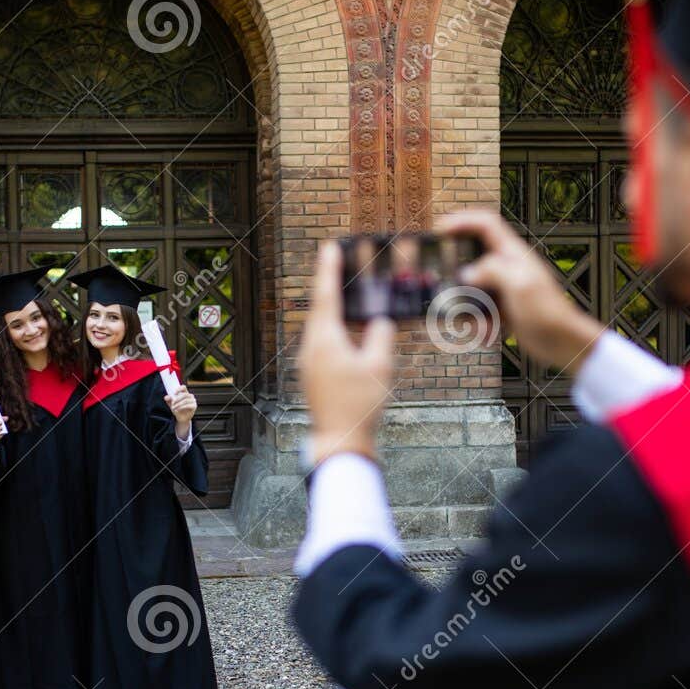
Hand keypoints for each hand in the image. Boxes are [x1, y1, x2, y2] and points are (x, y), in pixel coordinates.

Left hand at [165, 386, 196, 434]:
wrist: (181, 418)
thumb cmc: (177, 409)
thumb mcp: (171, 404)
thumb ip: (169, 400)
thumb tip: (166, 397)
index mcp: (185, 393)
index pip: (183, 387)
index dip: (179, 389)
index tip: (174, 393)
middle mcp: (190, 396)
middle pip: (184, 394)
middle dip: (177, 399)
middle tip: (172, 403)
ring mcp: (193, 401)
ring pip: (186, 400)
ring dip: (178, 404)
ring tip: (174, 407)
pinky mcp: (194, 406)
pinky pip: (188, 405)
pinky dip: (182, 407)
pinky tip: (178, 409)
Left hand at [300, 240, 394, 466]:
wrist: (340, 442)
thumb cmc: (359, 405)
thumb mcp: (379, 366)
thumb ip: (380, 336)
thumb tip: (380, 322)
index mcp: (325, 339)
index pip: (326, 295)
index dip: (329, 269)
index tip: (329, 247)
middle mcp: (311, 347)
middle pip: (321, 309)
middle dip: (331, 287)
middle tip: (339, 267)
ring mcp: (309, 363)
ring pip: (322, 328)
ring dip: (334, 311)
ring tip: (347, 297)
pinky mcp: (312, 376)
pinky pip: (323, 344)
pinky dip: (335, 331)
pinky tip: (348, 334)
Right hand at [436, 210, 605, 375]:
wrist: (563, 343)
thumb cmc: (548, 312)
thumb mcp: (519, 285)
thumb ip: (491, 271)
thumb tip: (466, 273)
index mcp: (512, 254)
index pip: (486, 224)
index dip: (462, 221)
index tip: (440, 229)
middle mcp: (507, 267)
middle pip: (472, 258)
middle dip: (456, 273)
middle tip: (441, 283)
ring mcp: (504, 288)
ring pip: (472, 290)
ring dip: (467, 308)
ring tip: (476, 324)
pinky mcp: (503, 308)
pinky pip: (480, 311)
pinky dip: (479, 324)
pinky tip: (488, 335)